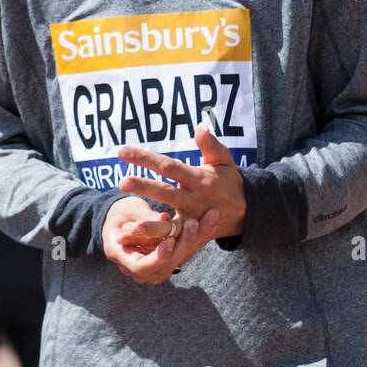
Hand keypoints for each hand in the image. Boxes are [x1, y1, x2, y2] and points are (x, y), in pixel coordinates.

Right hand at [102, 196, 218, 284]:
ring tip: (211, 217)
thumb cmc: (119, 215)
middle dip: (184, 243)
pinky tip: (212, 221)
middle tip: (194, 222)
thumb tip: (164, 219)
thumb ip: (144, 220)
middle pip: (166, 265)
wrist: (122, 222)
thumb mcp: (126, 214)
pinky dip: (199, 237)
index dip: (158, 256)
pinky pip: (186, 252)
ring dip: (198, 238)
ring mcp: (156, 268)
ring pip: (180, 258)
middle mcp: (140, 270)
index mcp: (123, 258)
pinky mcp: (170, 260)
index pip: (142, 267)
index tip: (169, 241)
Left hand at [115, 120, 246, 241]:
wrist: (244, 212)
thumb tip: (200, 125)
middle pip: (166, 193)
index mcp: (201, 179)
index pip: (169, 167)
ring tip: (130, 226)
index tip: (123, 152)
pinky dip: (157, 241)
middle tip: (121, 182)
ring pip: (170, 224)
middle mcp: (196, 200)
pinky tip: (137, 238)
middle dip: (144, 187)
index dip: (146, 159)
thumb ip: (210, 144)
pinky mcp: (191, 235)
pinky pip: (172, 239)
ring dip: (150, 226)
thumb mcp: (223, 160)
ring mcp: (193, 220)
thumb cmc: (228, 180)